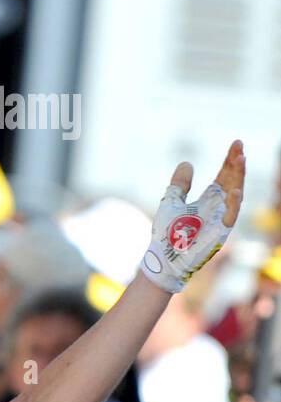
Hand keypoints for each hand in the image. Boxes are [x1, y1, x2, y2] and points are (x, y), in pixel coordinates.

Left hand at [140, 140, 244, 293]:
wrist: (162, 259)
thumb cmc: (166, 234)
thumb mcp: (171, 201)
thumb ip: (180, 184)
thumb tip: (186, 163)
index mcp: (208, 200)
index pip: (224, 176)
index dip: (230, 160)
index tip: (236, 143)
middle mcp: (217, 208)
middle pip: (232, 181)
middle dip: (237, 163)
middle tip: (239, 145)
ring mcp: (220, 220)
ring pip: (235, 195)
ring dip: (239, 177)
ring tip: (240, 159)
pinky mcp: (219, 233)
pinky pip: (230, 217)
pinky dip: (233, 204)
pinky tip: (233, 190)